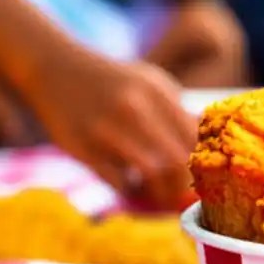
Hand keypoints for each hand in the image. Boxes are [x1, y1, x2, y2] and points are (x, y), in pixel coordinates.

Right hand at [20, 48, 195, 209]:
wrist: (54, 68)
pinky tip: (131, 183)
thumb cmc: (114, 83)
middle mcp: (133, 108)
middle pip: (177, 160)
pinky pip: (119, 183)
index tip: (201, 177)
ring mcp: (106, 128)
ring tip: (157, 191)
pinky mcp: (82, 148)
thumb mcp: (151, 84)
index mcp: (156, 92)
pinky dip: (131, 190)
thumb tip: (209, 150)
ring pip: (151, 175)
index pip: (195, 139)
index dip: (202, 164)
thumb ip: (179, 113)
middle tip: (182, 195)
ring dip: (158, 192)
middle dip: (184, 185)